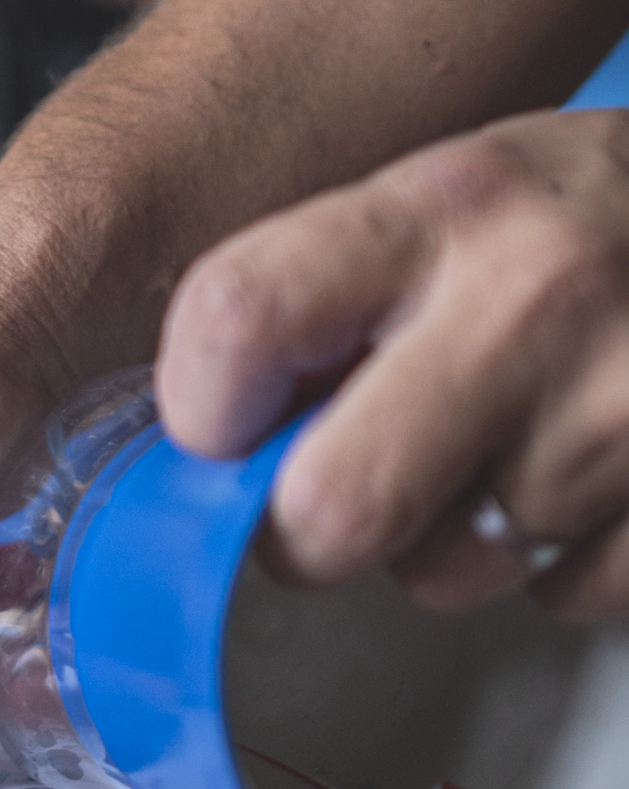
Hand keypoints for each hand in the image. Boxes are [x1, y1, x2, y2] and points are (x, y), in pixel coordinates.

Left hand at [155, 111, 628, 617]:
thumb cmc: (595, 213)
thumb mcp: (459, 193)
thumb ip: (336, 289)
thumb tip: (216, 432)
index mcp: (446, 206)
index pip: (239, 318)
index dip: (202, 401)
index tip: (222, 420)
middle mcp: (535, 303)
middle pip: (330, 508)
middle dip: (307, 529)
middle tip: (327, 497)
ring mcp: (626, 412)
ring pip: (446, 570)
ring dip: (449, 538)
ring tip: (506, 443)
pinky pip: (561, 595)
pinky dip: (558, 557)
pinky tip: (587, 473)